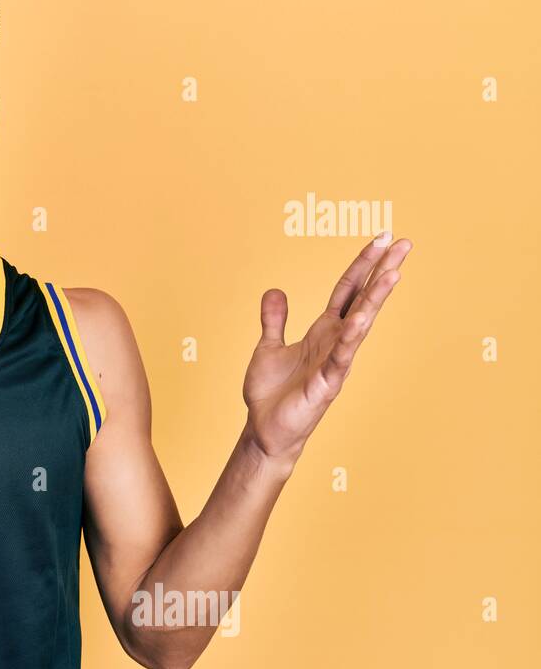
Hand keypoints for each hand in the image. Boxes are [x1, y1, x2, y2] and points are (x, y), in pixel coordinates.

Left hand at [243, 234, 411, 464]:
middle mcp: (334, 342)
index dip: (363, 264)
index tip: (382, 238)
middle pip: (363, 299)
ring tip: (393, 272)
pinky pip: (341, 355)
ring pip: (359, 324)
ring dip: (375, 298)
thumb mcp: (267, 347)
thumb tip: (274, 290)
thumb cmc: (271, 393)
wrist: (265, 430)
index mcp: (323, 331)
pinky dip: (351, 336)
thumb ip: (274, 319)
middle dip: (382, 271)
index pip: (348, 290)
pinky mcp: (327, 382)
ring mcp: (334, 361)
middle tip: (404, 243)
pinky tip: (362, 317)